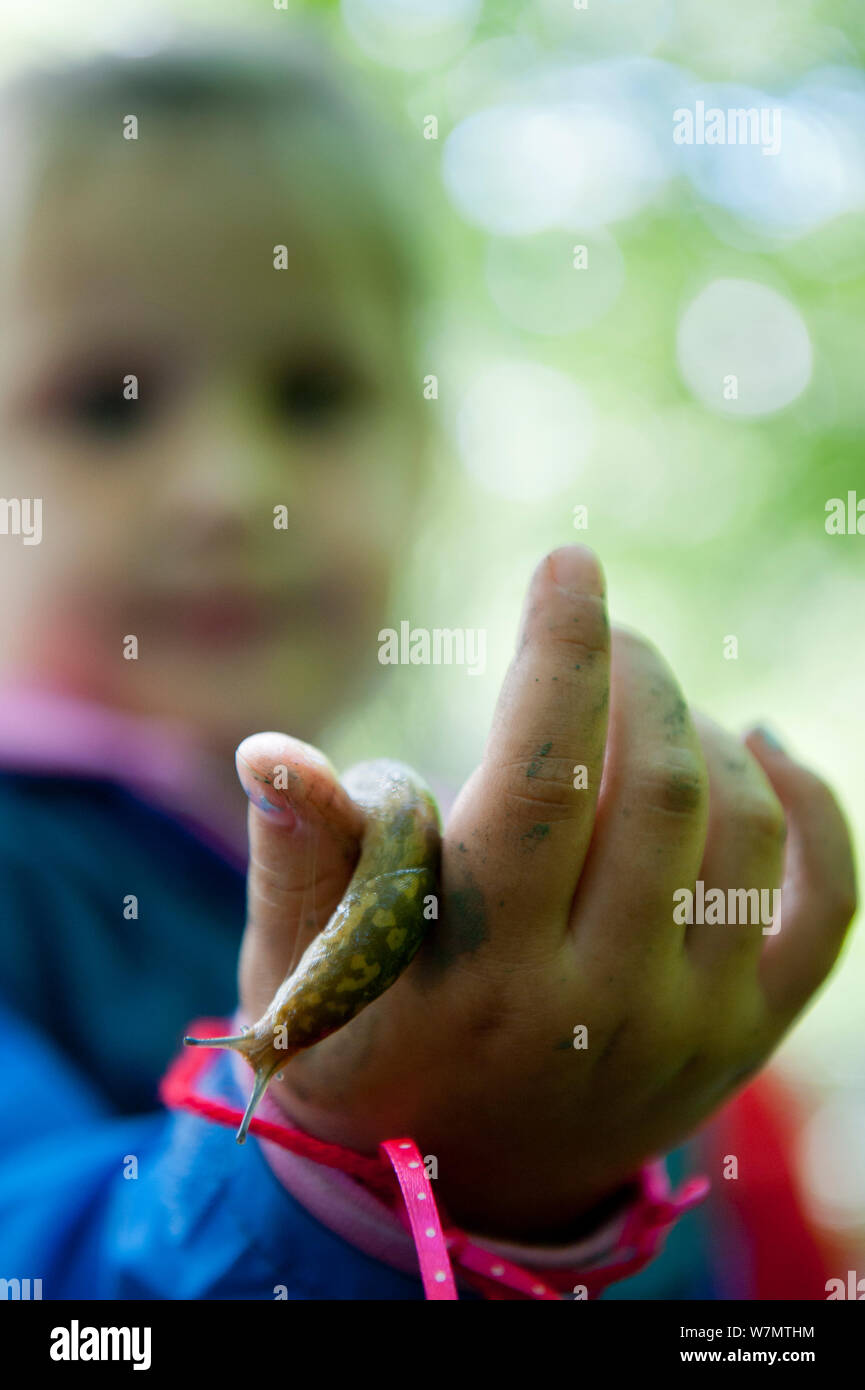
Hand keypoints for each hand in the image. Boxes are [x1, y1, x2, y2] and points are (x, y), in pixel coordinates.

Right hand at [235, 546, 856, 1240]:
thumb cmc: (365, 1053)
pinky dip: (816, 810)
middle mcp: (601, 997)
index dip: (564, 648)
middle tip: (606, 633)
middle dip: (637, 674)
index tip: (568, 564)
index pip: (547, 772)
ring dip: (709, 730)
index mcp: (482, 968)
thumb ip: (299, 860)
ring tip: (653, 698)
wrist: (462, 1191)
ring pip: (745, 830)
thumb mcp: (303, 971)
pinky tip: (768, 748)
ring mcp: (690, 1024)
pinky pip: (828, 907)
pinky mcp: (745, 1038)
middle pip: (662, 784)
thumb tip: (274, 749)